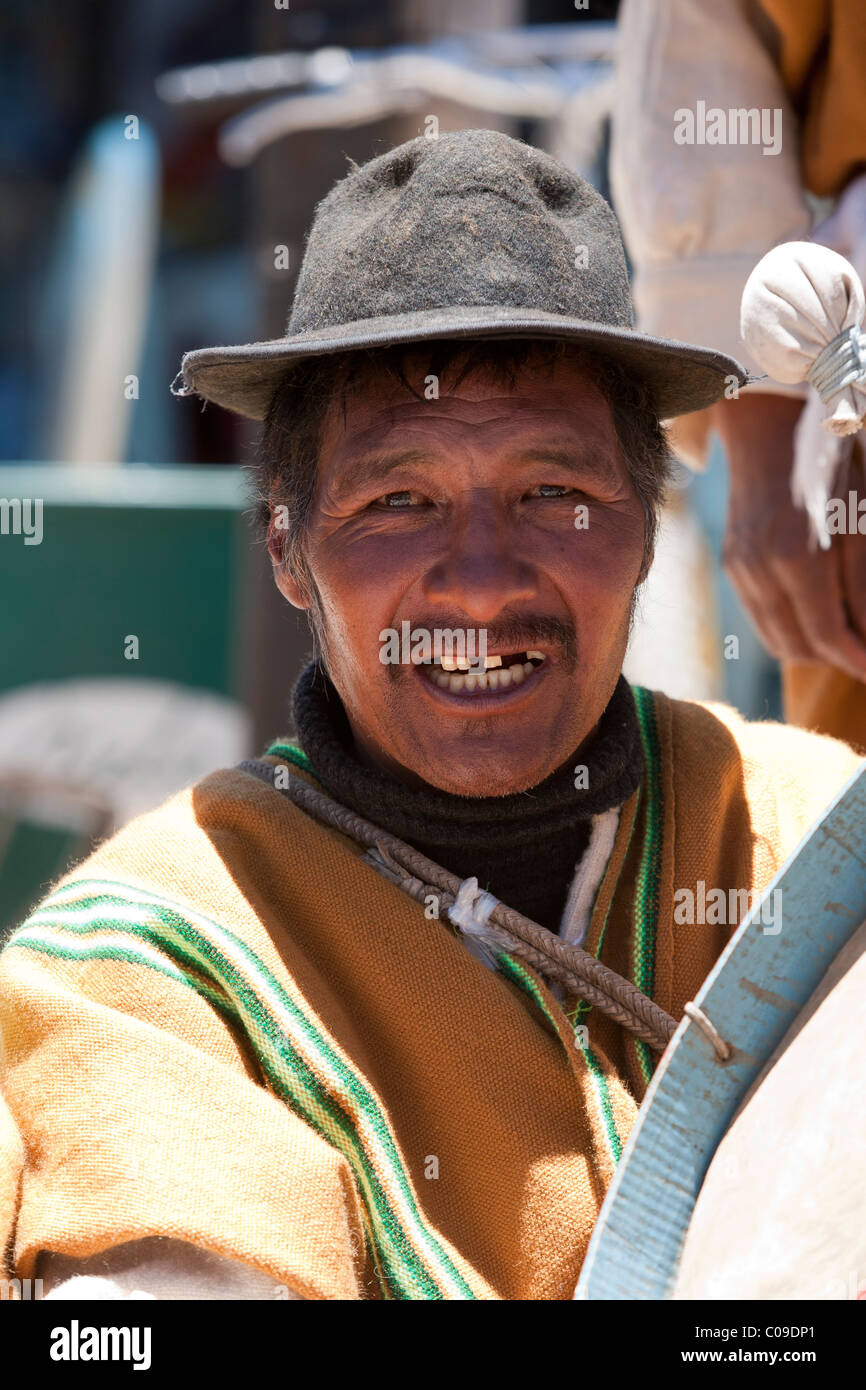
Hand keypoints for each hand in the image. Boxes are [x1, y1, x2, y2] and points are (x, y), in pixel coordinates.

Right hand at [715, 392, 865, 680]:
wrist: (769, 429)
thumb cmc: (828, 467)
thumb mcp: (861, 522)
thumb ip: (863, 585)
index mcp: (797, 556)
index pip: (825, 634)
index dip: (855, 660)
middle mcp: (760, 570)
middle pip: (797, 646)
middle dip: (836, 659)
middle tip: (864, 654)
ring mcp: (739, 569)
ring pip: (776, 638)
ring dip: (813, 648)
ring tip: (845, 638)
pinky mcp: (731, 565)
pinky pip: (761, 617)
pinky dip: (790, 628)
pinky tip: (816, 614)